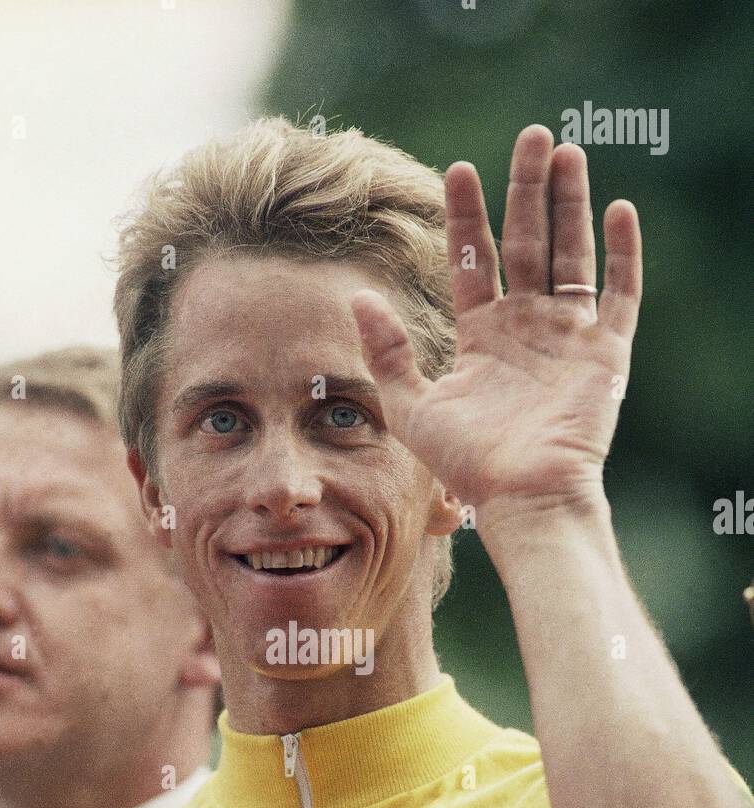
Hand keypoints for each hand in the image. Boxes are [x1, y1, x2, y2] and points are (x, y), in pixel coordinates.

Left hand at [350, 125, 641, 536]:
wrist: (521, 498)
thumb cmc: (467, 465)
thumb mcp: (411, 407)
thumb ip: (387, 352)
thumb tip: (357, 297)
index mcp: (483, 338)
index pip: (474, 261)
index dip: (468, 216)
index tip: (459, 169)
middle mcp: (526, 330)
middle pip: (528, 243)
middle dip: (528, 189)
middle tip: (531, 136)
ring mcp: (568, 338)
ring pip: (572, 254)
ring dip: (570, 203)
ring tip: (566, 151)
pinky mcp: (605, 354)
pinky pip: (620, 294)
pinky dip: (623, 254)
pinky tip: (620, 210)